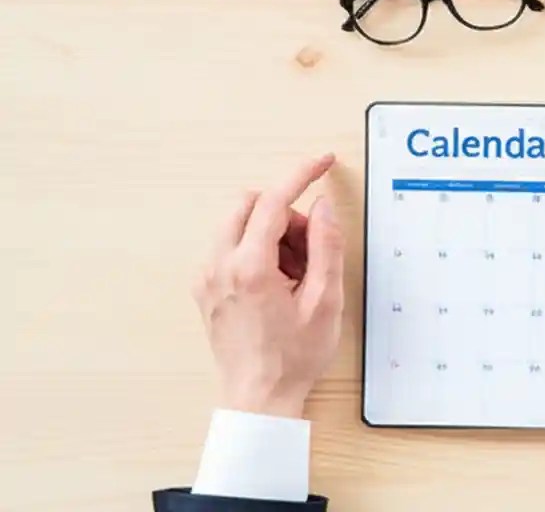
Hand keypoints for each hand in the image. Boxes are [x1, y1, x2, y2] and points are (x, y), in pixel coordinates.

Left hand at [193, 155, 344, 417]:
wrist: (259, 396)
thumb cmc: (294, 356)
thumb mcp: (325, 301)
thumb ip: (326, 246)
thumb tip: (322, 207)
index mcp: (250, 267)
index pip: (273, 201)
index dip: (301, 175)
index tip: (321, 162)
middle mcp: (219, 265)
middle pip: (248, 204)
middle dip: (284, 210)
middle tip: (310, 244)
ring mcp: (206, 276)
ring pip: (237, 223)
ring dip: (270, 230)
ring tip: (297, 272)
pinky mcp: (204, 287)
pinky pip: (229, 245)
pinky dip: (255, 247)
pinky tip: (278, 280)